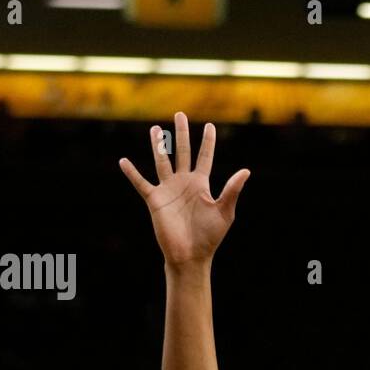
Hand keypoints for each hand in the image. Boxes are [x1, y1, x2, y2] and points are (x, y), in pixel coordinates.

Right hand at [119, 112, 250, 266]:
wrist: (191, 255)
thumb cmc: (210, 236)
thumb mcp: (224, 211)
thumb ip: (232, 190)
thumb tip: (246, 171)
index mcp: (201, 184)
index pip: (205, 157)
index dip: (208, 142)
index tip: (210, 126)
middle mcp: (184, 183)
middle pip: (182, 152)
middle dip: (181, 134)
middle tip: (180, 114)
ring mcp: (168, 190)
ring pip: (161, 161)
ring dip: (158, 145)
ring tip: (155, 129)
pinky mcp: (155, 200)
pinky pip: (141, 183)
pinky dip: (132, 173)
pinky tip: (123, 161)